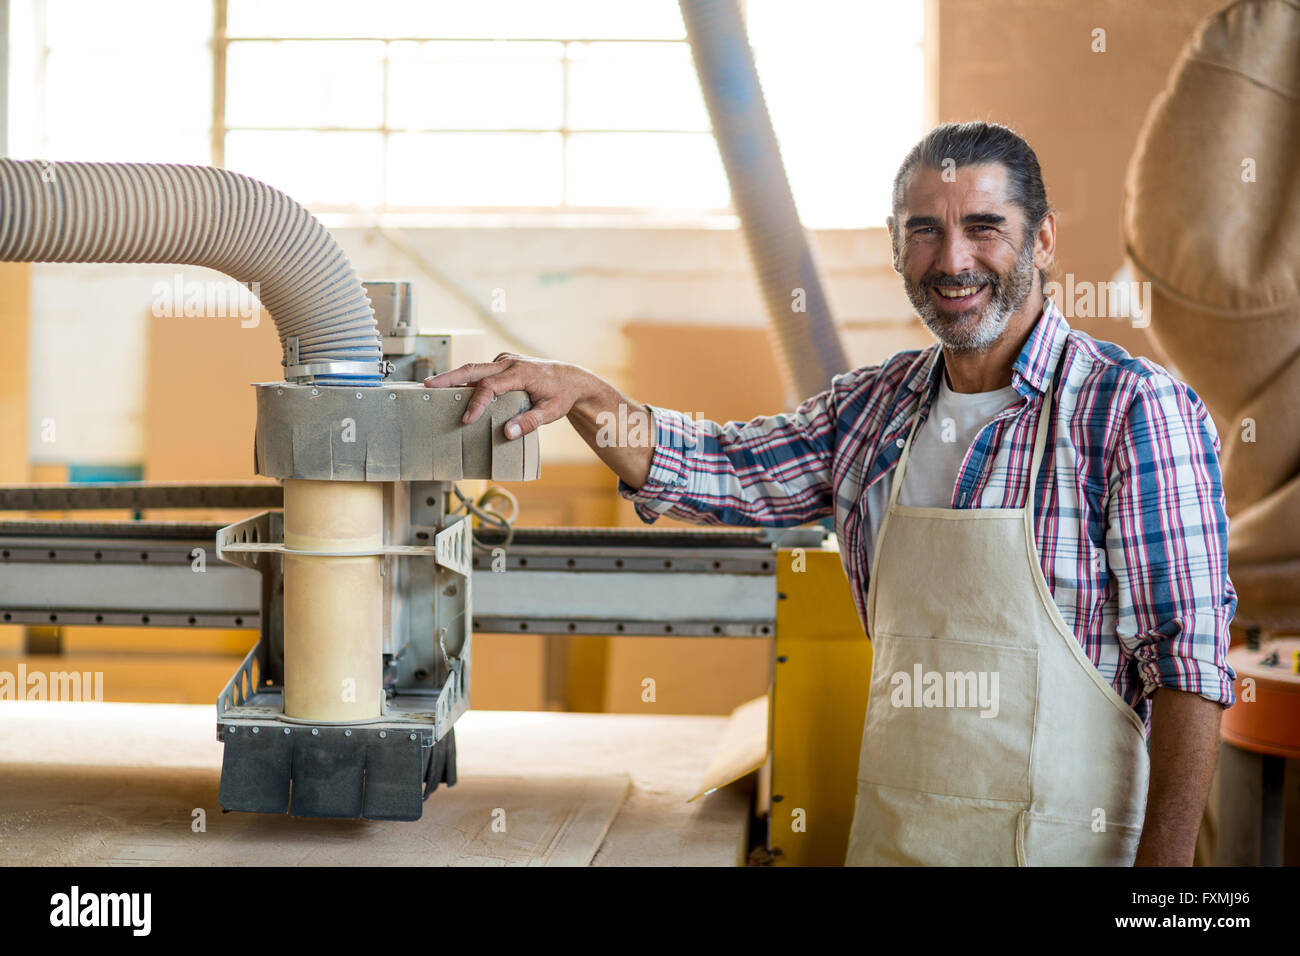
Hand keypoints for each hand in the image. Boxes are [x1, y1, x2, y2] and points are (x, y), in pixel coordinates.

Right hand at [423, 353, 593, 439]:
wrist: (570, 379)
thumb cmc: (561, 395)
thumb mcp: (550, 412)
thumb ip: (529, 422)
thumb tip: (507, 433)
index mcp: (520, 373)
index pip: (491, 386)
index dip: (477, 402)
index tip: (467, 419)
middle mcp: (509, 363)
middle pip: (473, 369)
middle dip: (448, 377)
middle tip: (427, 385)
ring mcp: (504, 361)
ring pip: (474, 369)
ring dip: (453, 378)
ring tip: (432, 389)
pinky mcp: (501, 364)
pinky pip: (480, 372)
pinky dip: (465, 380)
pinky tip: (453, 392)